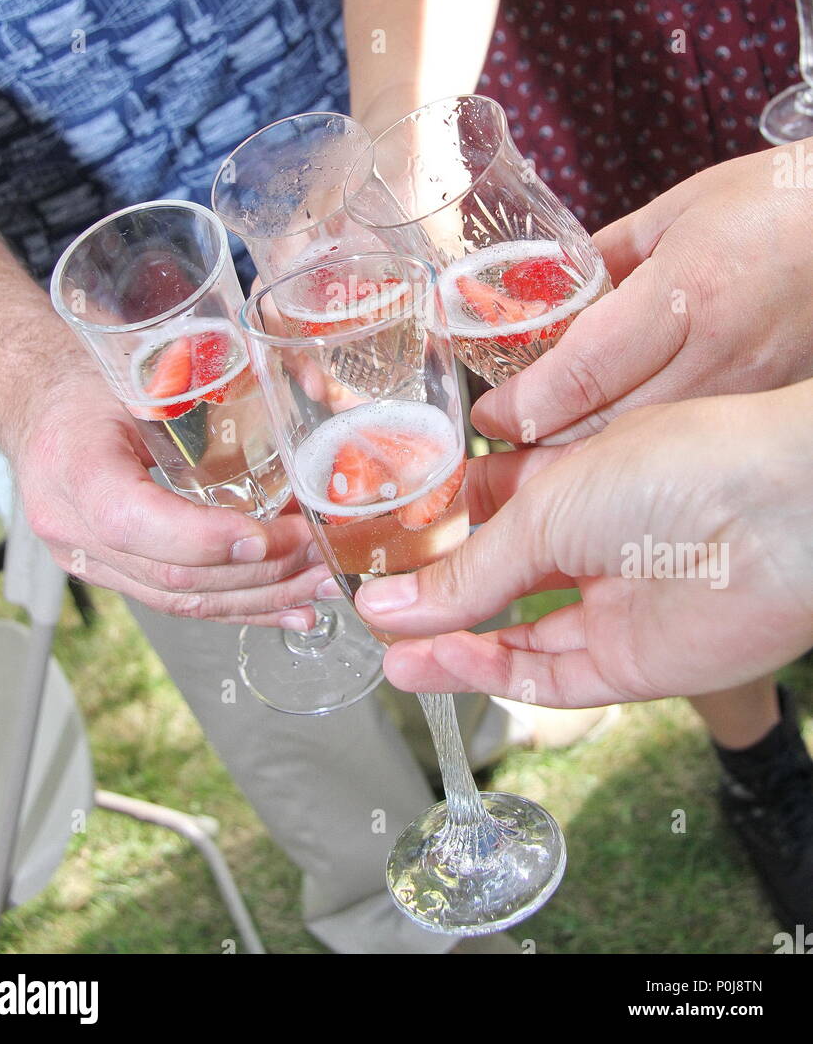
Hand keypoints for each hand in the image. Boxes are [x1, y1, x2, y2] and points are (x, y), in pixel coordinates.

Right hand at [13, 358, 324, 627]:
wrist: (40, 408)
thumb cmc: (90, 380)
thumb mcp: (138, 370)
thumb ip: (209, 384)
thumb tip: (316, 383)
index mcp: (74, 467)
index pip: (135, 522)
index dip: (207, 538)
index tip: (269, 535)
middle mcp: (73, 527)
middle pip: (171, 575)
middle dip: (259, 571)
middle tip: (320, 552)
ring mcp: (88, 560)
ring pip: (181, 600)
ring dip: (262, 598)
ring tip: (321, 585)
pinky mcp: (112, 574)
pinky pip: (178, 603)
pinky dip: (241, 607)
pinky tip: (289, 610)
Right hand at [354, 383, 812, 702]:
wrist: (772, 516)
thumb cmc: (676, 468)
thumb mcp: (543, 507)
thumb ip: (465, 571)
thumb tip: (388, 605)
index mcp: (577, 482)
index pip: (490, 517)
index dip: (436, 539)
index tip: (379, 557)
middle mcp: (594, 547)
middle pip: (500, 585)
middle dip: (437, 601)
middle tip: (375, 614)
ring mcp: (612, 607)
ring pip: (516, 640)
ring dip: (451, 648)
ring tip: (389, 650)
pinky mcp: (632, 664)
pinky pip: (548, 677)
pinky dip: (489, 674)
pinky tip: (434, 663)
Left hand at [471, 141, 812, 445]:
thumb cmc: (786, 202)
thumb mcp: (681, 211)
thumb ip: (610, 254)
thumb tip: (551, 286)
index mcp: (688, 291)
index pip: (583, 371)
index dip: (524, 404)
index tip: (490, 413)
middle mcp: (720, 355)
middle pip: (607, 426)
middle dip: (541, 444)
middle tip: (501, 444)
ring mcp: (750, 392)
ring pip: (646, 447)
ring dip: (586, 456)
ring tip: (543, 454)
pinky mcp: (768, 408)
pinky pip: (688, 443)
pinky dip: (642, 453)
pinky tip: (616, 452)